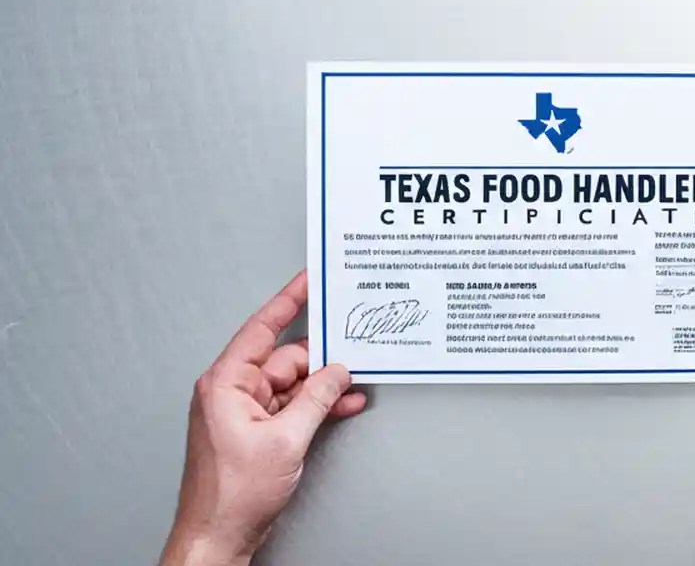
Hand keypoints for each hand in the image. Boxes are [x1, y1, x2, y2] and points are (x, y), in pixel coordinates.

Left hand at [160, 271, 365, 565]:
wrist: (218, 535)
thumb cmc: (231, 495)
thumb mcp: (286, 439)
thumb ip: (316, 399)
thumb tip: (337, 373)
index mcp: (225, 383)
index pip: (262, 328)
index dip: (288, 300)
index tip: (308, 280)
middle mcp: (231, 392)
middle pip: (285, 358)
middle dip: (321, 358)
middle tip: (353, 349)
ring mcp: (243, 412)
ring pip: (292, 383)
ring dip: (322, 386)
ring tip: (354, 384)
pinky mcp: (256, 430)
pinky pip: (291, 406)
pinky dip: (316, 406)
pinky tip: (342, 405)